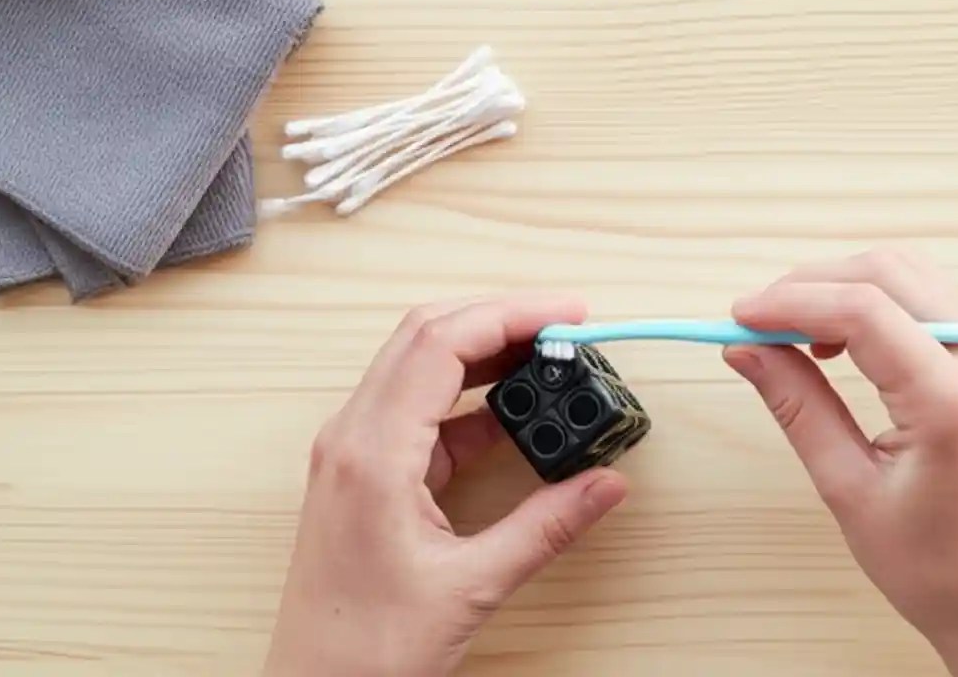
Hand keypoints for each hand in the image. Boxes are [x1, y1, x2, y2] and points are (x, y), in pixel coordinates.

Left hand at [264, 295, 628, 676]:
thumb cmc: (366, 650)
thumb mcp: (472, 585)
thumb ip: (546, 526)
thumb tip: (604, 482)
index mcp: (371, 454)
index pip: (441, 343)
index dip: (510, 314)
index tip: (567, 315)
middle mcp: (352, 438)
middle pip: (427, 337)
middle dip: (500, 319)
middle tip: (566, 327)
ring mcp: (353, 452)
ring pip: (420, 366)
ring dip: (484, 352)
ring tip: (548, 358)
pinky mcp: (364, 472)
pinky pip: (420, 409)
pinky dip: (470, 397)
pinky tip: (513, 411)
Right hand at [724, 250, 957, 676]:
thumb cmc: (934, 565)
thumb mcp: (848, 489)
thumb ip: (797, 406)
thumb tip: (744, 350)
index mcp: (952, 401)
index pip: (863, 311)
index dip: (791, 303)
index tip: (738, 319)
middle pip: (887, 273)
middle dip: (811, 284)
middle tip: (756, 322)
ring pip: (907, 276)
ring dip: (841, 287)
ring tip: (791, 334)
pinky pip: (926, 300)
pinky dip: (871, 304)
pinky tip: (836, 343)